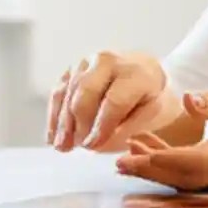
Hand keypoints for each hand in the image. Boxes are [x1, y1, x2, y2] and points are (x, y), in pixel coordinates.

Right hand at [47, 51, 173, 152]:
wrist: (146, 76)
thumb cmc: (150, 100)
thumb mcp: (154, 115)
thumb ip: (130, 129)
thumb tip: (98, 144)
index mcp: (136, 72)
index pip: (114, 100)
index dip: (101, 126)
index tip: (92, 147)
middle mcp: (109, 60)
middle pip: (86, 91)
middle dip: (79, 122)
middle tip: (79, 146)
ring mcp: (88, 62)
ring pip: (69, 92)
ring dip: (63, 122)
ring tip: (62, 147)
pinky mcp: (73, 69)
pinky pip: (58, 92)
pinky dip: (54, 116)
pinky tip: (53, 137)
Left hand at [115, 79, 207, 191]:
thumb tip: (188, 100)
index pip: (196, 160)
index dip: (164, 160)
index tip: (136, 155)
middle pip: (183, 177)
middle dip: (150, 171)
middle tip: (120, 163)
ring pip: (184, 179)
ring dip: (155, 170)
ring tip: (126, 156)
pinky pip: (190, 175)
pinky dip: (167, 166)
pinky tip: (147, 150)